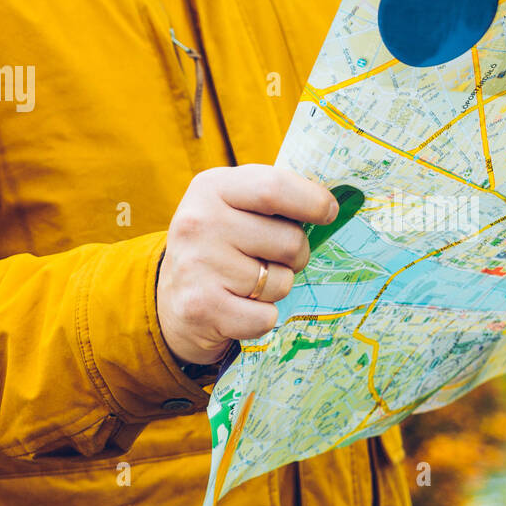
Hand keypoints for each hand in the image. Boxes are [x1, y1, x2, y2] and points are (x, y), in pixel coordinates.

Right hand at [156, 164, 337, 364]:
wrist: (171, 298)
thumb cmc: (220, 244)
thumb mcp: (234, 204)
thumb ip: (275, 196)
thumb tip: (333, 203)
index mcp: (212, 187)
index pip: (275, 189)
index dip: (313, 202)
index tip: (329, 213)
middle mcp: (199, 222)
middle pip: (290, 240)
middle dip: (298, 255)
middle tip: (276, 259)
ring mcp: (197, 266)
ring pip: (281, 282)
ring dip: (278, 287)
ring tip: (249, 283)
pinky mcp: (201, 308)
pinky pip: (266, 317)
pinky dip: (263, 318)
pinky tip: (240, 307)